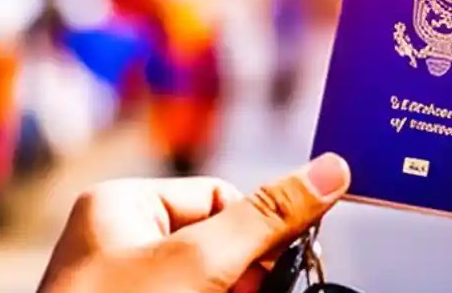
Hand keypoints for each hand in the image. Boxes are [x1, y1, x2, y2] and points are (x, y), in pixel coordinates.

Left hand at [39, 153, 350, 292]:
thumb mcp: (201, 263)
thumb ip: (268, 218)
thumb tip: (331, 170)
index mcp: (121, 206)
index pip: (218, 196)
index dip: (249, 234)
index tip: (264, 272)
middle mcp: (119, 243)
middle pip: (219, 243)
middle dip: (242, 277)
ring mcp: (128, 288)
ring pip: (213, 281)